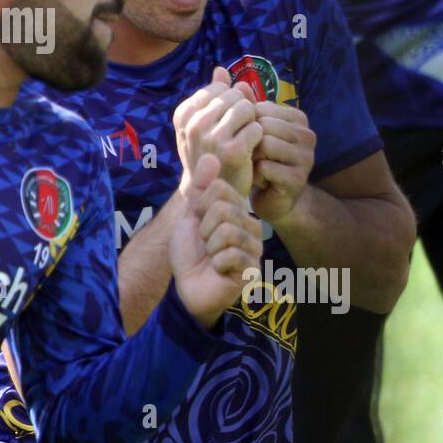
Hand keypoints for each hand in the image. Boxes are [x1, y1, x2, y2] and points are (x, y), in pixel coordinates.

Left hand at [170, 153, 263, 328]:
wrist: (188, 287)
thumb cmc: (190, 252)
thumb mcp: (190, 215)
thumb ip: (200, 188)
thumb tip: (210, 156)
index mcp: (237, 210)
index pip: (219, 188)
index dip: (200, 205)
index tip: (199, 221)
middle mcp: (250, 226)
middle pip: (222, 208)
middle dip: (204, 227)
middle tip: (205, 242)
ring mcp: (253, 248)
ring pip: (227, 231)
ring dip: (209, 246)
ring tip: (211, 255)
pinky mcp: (252, 269)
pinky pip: (230, 254)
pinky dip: (216, 263)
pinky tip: (218, 269)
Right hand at [173, 66, 262, 198]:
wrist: (211, 190)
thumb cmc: (209, 152)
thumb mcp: (205, 122)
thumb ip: (213, 95)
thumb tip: (220, 70)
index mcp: (184, 114)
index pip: (219, 88)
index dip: (230, 100)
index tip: (225, 119)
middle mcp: (193, 125)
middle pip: (235, 96)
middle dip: (242, 109)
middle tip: (238, 129)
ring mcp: (211, 139)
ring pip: (246, 109)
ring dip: (251, 121)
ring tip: (244, 136)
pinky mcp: (232, 151)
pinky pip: (256, 127)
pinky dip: (257, 136)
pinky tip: (250, 147)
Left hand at [250, 103, 315, 225]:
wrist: (272, 197)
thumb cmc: (261, 159)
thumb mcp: (252, 129)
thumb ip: (243, 104)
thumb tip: (225, 74)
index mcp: (298, 118)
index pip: (262, 109)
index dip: (248, 126)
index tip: (253, 141)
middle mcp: (307, 135)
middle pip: (263, 126)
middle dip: (250, 142)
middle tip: (252, 157)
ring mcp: (307, 157)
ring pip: (265, 145)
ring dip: (252, 159)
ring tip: (257, 167)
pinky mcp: (299, 179)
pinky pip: (265, 167)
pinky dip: (256, 175)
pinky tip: (261, 180)